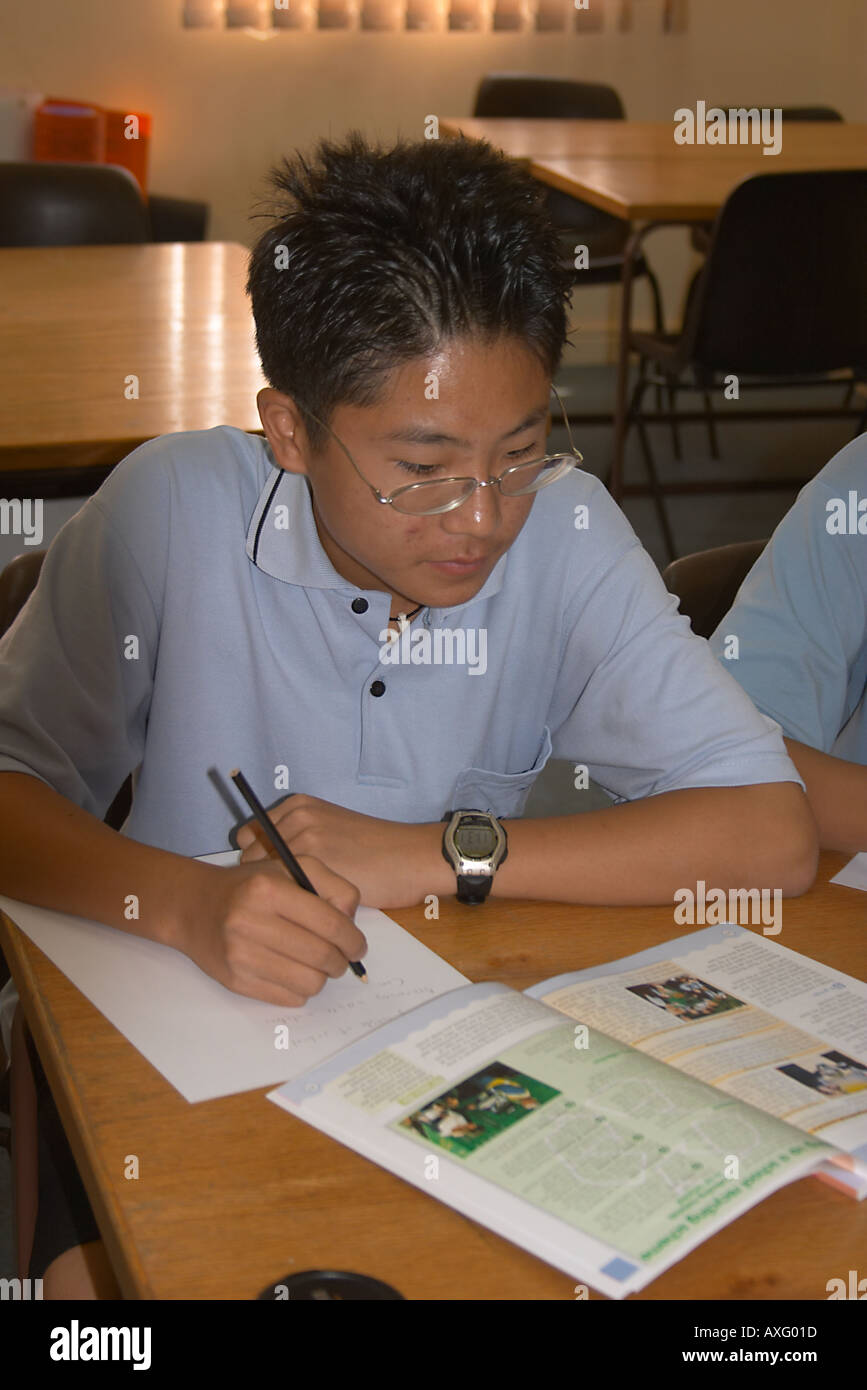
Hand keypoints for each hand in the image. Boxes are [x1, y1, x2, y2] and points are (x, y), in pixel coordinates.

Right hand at [183, 856, 366, 1006]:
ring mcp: (240, 955)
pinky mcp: (235, 981)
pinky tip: (294, 972)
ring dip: (322, 977)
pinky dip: (300, 989)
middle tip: (341, 958)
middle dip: (341, 961)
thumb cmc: (251, 886)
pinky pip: (289, 998)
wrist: (195, 906)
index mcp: (268, 889)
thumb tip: (351, 924)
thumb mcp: (291, 867)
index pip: (330, 924)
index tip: (358, 947)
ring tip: (316, 964)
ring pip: (309, 982)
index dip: (353, 940)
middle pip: (322, 956)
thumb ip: (331, 885)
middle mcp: (251, 922)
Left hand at [235, 793, 442, 908]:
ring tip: (302, 905)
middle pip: (249, 858)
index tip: (274, 879)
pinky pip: (285, 891)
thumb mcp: (331, 831)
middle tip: (289, 897)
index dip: (256, 861)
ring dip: (277, 896)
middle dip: (262, 880)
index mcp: (297, 806)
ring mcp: (304, 838)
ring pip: (265, 879)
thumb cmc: (376, 851)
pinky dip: (293, 905)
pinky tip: (312, 910)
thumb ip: (297, 840)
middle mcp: (295, 817)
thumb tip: (264, 868)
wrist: (411, 857)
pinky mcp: (316, 863)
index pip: (248, 837)